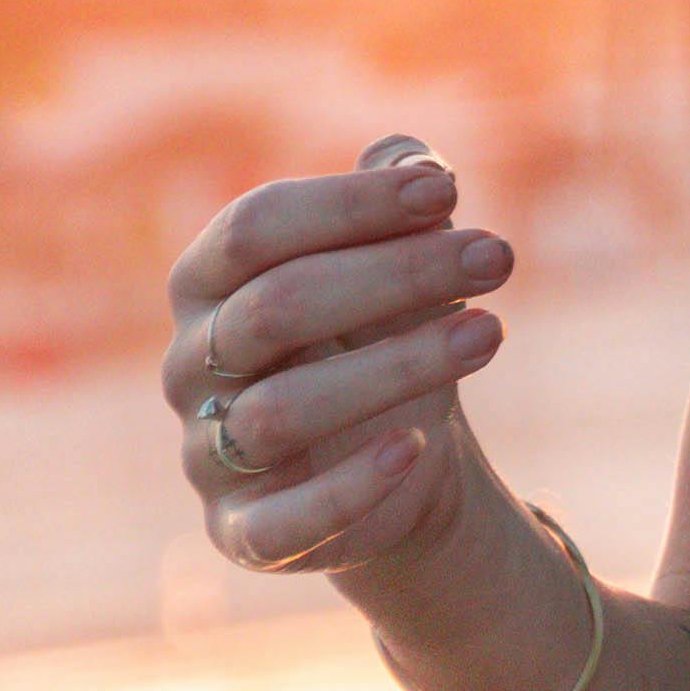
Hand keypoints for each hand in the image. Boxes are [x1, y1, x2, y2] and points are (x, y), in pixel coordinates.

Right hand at [163, 133, 512, 576]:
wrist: (398, 461)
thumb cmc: (381, 335)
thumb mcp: (396, 262)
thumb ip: (398, 204)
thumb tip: (410, 157)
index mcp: (207, 282)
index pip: (254, 227)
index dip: (350, 204)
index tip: (449, 190)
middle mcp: (191, 365)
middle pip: (274, 307)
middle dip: (394, 275)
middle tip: (498, 254)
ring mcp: (208, 453)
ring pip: (281, 410)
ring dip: (396, 367)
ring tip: (490, 332)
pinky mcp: (243, 533)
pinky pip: (278, 522)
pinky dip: (349, 486)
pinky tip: (418, 445)